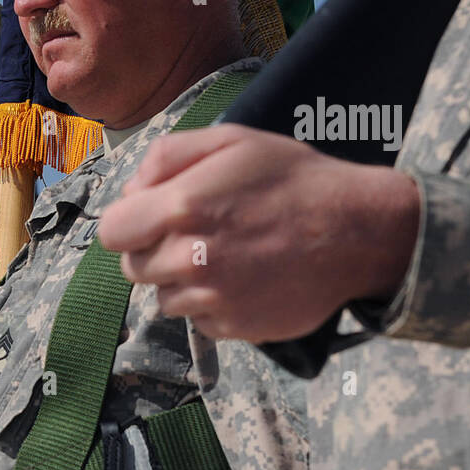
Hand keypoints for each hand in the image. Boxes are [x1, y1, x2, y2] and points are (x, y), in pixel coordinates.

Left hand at [98, 124, 419, 341]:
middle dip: (154, 251)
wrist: (358, 231)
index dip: (128, 224)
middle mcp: (189, 258)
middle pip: (133, 268)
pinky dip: (211, 304)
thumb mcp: (230, 142)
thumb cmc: (293, 179)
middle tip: (196, 234)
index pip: (111, 232)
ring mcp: (212, 297)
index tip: (150, 218)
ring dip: (182, 281)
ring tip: (224, 255)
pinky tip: (244, 279)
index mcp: (181, 208)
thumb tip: (131, 190)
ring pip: (163, 298)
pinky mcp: (233, 327)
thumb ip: (166, 158)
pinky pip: (198, 320)